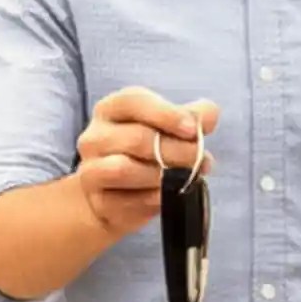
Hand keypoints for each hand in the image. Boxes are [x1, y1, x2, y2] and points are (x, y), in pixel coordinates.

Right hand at [73, 86, 219, 237]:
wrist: (115, 197)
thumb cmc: (143, 155)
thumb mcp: (166, 130)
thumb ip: (189, 118)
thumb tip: (210, 112)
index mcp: (110, 110)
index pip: (133, 101)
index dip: (165, 113)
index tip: (193, 129)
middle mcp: (94, 137)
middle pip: (136, 138)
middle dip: (177, 150)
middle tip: (203, 160)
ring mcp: (91, 169)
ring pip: (125, 169)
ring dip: (164, 175)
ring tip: (187, 177)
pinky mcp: (98, 200)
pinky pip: (129, 199)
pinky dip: (155, 198)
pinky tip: (168, 195)